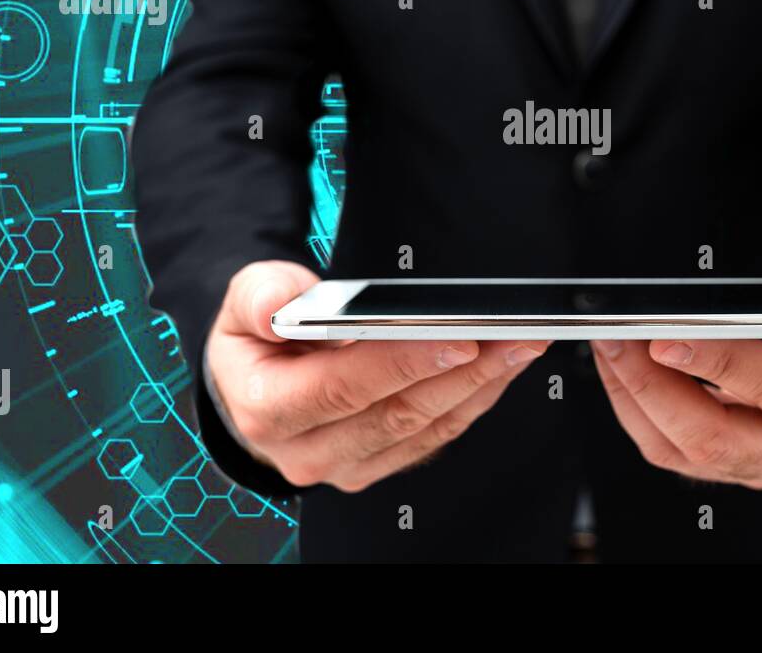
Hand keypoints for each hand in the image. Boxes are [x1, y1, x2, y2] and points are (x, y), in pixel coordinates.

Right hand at [204, 260, 549, 490]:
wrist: (253, 386)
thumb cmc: (256, 341)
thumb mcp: (242, 303)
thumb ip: (260, 297)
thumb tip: (283, 305)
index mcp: (267, 409)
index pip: (343, 386)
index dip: (404, 362)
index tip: (456, 337)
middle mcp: (307, 450)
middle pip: (396, 413)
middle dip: (463, 371)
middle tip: (509, 335)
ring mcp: (346, 464)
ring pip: (424, 428)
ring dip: (480, 385)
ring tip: (519, 344)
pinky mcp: (377, 464)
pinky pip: (435, 436)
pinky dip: (473, 400)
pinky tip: (501, 368)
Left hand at [592, 266, 761, 489]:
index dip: (720, 363)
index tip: (669, 336)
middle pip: (716, 438)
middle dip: (654, 389)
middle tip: (619, 340)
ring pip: (685, 453)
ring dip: (635, 401)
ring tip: (609, 349)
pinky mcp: (735, 470)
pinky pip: (674, 453)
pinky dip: (638, 414)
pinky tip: (622, 372)